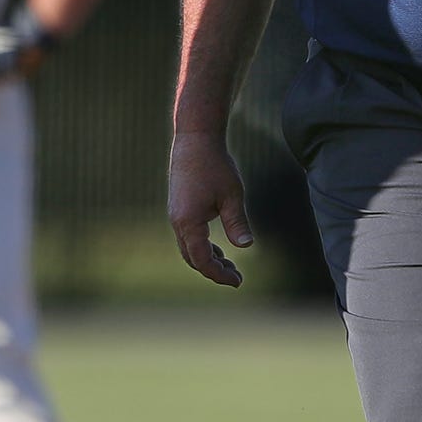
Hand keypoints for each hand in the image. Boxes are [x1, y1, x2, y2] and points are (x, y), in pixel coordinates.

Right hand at [168, 131, 252, 287]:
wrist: (195, 138)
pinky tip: (218, 246)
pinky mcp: (178, 207)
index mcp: (189, 222)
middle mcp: (177, 221)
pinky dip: (202, 245)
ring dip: (208, 258)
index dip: (219, 275)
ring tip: (230, 264)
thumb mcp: (232, 195)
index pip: (202, 260)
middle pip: (192, 258)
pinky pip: (187, 235)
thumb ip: (237, 223)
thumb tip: (246, 246)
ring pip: (188, 247)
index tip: (238, 282)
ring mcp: (175, 214)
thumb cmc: (215, 165)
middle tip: (237, 276)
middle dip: (214, 270)